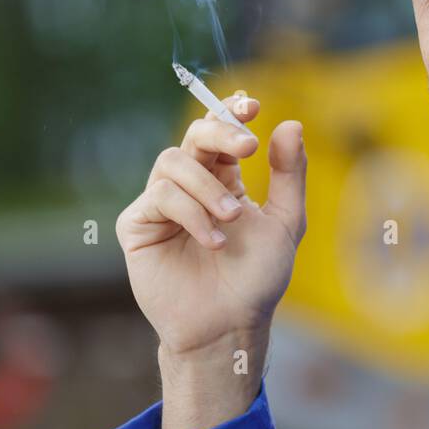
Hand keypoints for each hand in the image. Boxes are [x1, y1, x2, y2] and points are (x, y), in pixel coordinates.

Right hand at [115, 94, 307, 359]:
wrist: (229, 323)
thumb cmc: (257, 277)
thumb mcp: (286, 221)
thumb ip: (289, 174)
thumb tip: (291, 124)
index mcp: (223, 179)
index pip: (221, 132)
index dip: (231, 112)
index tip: (253, 104)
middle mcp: (190, 185)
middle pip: (194, 136)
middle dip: (220, 134)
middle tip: (247, 149)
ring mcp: (161, 203)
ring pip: (174, 163)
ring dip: (208, 188)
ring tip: (232, 219)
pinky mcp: (137, 225)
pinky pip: (160, 197)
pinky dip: (191, 213)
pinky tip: (214, 241)